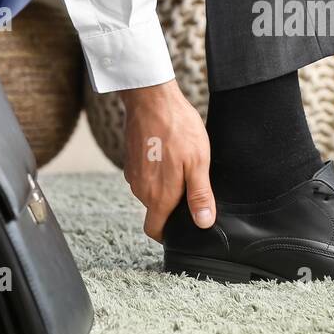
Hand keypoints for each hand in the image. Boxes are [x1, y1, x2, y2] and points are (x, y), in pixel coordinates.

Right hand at [119, 79, 214, 242]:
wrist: (150, 98)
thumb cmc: (178, 128)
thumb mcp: (198, 162)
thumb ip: (199, 195)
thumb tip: (204, 222)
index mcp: (158, 196)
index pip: (155, 230)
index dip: (168, 235)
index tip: (182, 228)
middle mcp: (140, 189)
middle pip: (155, 210)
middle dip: (172, 206)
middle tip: (192, 187)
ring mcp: (132, 174)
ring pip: (150, 192)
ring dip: (165, 186)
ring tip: (183, 166)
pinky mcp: (130, 160)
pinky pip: (145, 176)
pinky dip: (157, 172)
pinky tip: (170, 154)